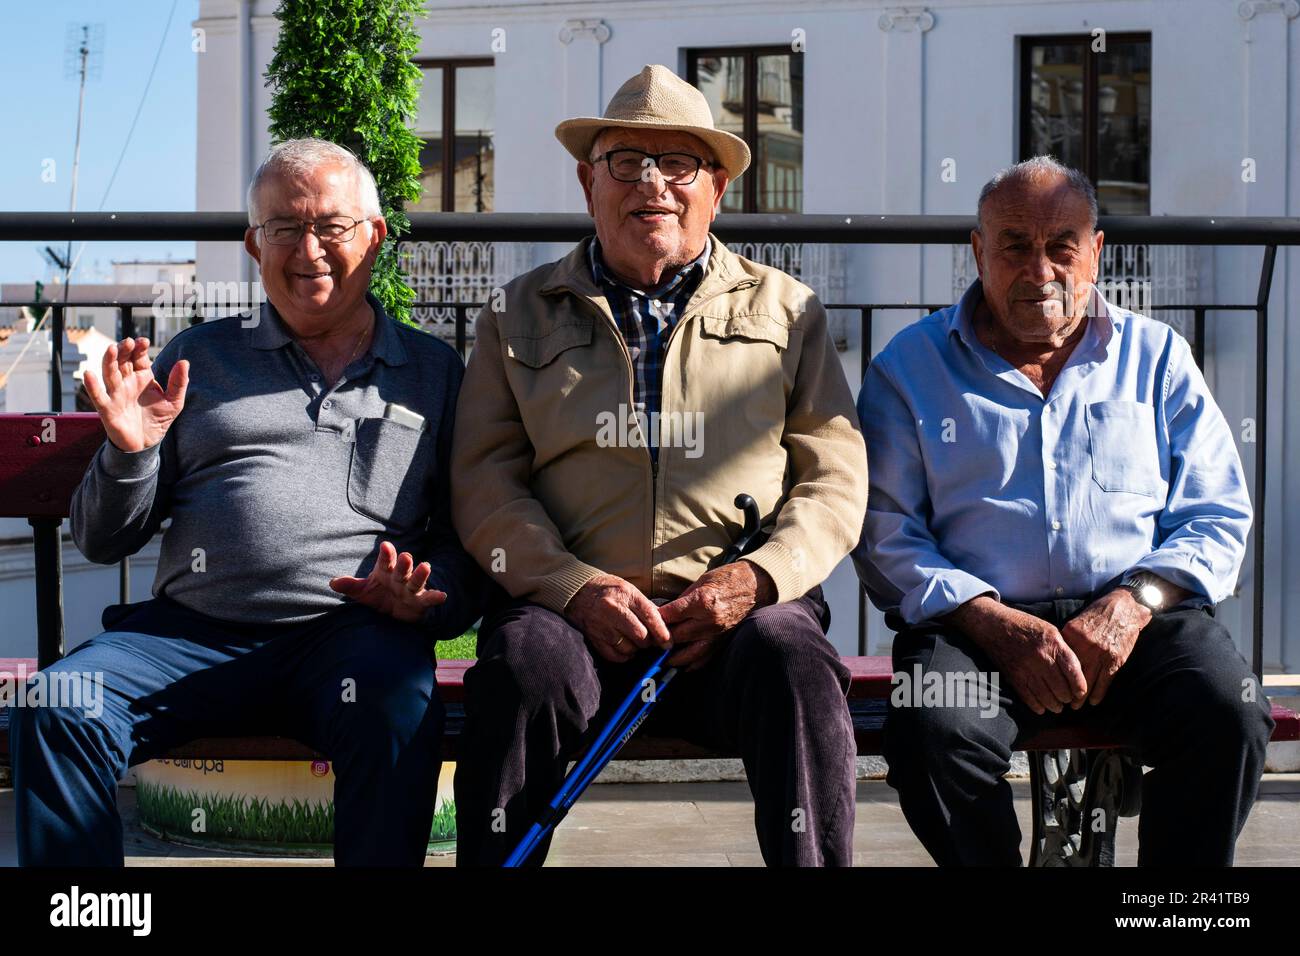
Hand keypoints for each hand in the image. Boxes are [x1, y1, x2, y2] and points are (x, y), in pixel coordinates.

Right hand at [82, 337, 189, 452]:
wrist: (146, 444)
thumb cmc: (158, 420)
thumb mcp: (174, 402)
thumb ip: (179, 383)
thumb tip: (184, 362)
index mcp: (142, 377)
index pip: (138, 358)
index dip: (139, 349)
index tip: (144, 341)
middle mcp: (127, 383)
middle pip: (122, 361)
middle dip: (124, 350)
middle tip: (129, 341)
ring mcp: (116, 395)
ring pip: (110, 374)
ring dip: (109, 361)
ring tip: (113, 348)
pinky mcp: (108, 409)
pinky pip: (98, 396)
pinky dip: (92, 386)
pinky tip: (88, 374)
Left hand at [329, 541, 446, 622]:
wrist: (395, 612)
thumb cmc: (379, 596)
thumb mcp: (363, 592)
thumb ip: (350, 586)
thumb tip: (332, 582)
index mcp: (386, 572)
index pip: (385, 561)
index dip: (386, 554)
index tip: (385, 545)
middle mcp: (400, 578)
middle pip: (402, 569)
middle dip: (404, 563)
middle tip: (405, 556)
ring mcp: (411, 589)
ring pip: (416, 580)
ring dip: (421, 574)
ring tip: (426, 566)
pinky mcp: (420, 602)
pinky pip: (428, 599)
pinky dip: (435, 597)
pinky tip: (442, 596)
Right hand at [565, 573, 670, 663]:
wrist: (578, 591)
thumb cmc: (608, 590)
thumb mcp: (629, 590)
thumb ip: (646, 607)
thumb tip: (664, 626)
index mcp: (626, 595)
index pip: (650, 617)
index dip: (662, 633)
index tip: (668, 642)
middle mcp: (614, 610)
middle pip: (640, 636)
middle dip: (648, 642)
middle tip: (649, 640)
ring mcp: (602, 625)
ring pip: (628, 648)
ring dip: (635, 649)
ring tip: (634, 642)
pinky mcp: (594, 637)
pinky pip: (614, 655)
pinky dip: (623, 655)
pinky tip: (624, 648)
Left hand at [657, 560, 775, 670]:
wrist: (756, 585)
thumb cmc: (728, 578)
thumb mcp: (701, 582)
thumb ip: (683, 600)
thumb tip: (666, 612)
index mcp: (701, 602)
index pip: (669, 616)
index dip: (655, 619)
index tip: (647, 621)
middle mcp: (709, 621)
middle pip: (676, 636)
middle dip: (660, 639)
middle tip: (649, 640)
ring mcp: (717, 633)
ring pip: (688, 652)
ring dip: (673, 656)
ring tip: (661, 658)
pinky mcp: (723, 640)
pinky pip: (705, 657)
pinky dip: (692, 663)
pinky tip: (683, 665)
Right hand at [948, 596, 1086, 715]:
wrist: (995, 625)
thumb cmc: (1025, 626)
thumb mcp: (1050, 630)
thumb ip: (1064, 649)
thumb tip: (1078, 671)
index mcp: (1053, 644)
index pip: (1073, 671)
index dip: (1080, 686)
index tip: (1081, 693)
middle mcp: (1041, 657)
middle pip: (1061, 688)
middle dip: (1068, 698)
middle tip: (1069, 700)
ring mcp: (1026, 668)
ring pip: (1046, 696)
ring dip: (1055, 705)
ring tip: (1058, 706)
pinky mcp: (1014, 676)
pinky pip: (1029, 698)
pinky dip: (1037, 706)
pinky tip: (1042, 708)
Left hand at [1060, 589, 1149, 706]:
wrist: (1123, 608)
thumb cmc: (1097, 615)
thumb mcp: (1076, 623)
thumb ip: (1067, 640)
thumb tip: (1054, 657)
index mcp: (1072, 635)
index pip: (1059, 660)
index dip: (1054, 675)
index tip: (1049, 685)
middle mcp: (1085, 646)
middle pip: (1071, 674)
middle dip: (1065, 690)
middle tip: (1059, 701)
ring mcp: (1101, 654)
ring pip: (1088, 681)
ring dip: (1080, 697)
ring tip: (1074, 706)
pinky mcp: (1115, 660)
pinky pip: (1105, 682)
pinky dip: (1098, 694)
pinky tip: (1092, 702)